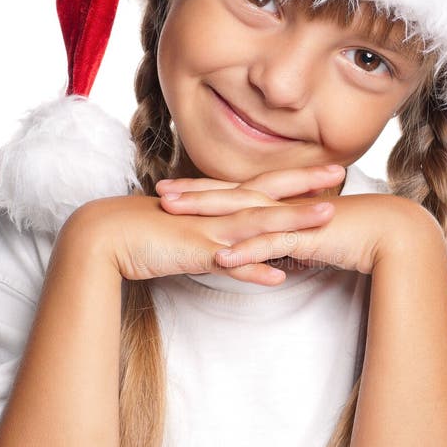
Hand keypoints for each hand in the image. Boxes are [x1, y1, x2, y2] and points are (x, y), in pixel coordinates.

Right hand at [63, 165, 347, 284]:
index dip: (295, 177)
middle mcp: (216, 211)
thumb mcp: (187, 230)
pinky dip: (252, 270)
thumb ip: (216, 235)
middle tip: (342, 173)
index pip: (262, 185)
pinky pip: (228, 263)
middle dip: (305, 185)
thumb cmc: (144, 231)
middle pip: (267, 194)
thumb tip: (237, 246)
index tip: (326, 169)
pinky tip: (278, 277)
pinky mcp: (192, 252)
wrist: (104, 235)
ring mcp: (206, 230)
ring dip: (292, 221)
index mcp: (216, 203)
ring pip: (256, 224)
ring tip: (327, 218)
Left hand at [155, 171, 439, 275]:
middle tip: (159, 192)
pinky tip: (220, 258)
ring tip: (172, 213)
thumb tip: (279, 250)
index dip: (205, 190)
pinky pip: (271, 243)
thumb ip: (293, 240)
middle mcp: (284, 203)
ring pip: (242, 212)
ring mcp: (294, 217)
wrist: (394, 234)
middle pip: (231, 195)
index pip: (237, 192)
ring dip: (206, 212)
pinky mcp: (307, 235)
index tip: (176, 189)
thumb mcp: (315, 237)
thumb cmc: (358, 234)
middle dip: (193, 194)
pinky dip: (245, 250)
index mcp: (284, 202)